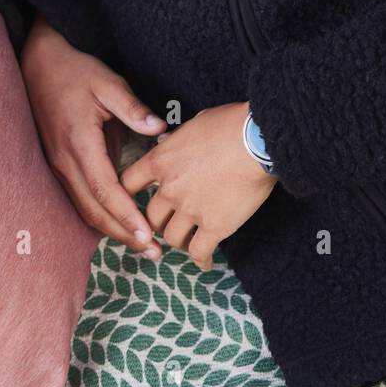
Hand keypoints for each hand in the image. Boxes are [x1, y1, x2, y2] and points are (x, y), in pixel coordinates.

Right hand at [20, 13, 166, 258]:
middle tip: (153, 253)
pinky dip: (99, 217)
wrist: (37, 65)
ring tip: (141, 246)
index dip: (126, 216)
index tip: (148, 236)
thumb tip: (160, 131)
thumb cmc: (75, 72)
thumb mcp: (107, 82)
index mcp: (79, 142)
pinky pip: (78, 199)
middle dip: (123, 234)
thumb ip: (133, 109)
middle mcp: (65, 160)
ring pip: (84, 209)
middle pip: (94, 210)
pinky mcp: (58, 165)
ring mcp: (58, 165)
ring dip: (111, 230)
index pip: (105, 189)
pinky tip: (118, 226)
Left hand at [119, 101, 277, 269]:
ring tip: (189, 240)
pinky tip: (206, 262)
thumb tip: (166, 142)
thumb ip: (176, 139)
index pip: (128, 184)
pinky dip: (201, 260)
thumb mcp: (194, 123)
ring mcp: (190, 210)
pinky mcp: (215, 226)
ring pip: (172, 237)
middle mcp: (170, 188)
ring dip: (179, 240)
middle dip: (158, 222)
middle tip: (170, 222)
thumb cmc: (230, 124)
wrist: (256, 140)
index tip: (134, 201)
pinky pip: (200, 251)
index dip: (128, 195)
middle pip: (150, 217)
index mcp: (161, 161)